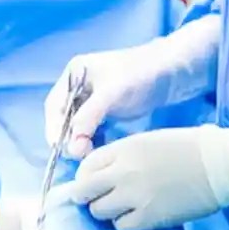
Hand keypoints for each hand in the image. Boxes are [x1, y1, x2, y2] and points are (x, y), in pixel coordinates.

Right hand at [44, 16, 221, 158]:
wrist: (174, 72)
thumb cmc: (141, 73)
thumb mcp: (112, 92)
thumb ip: (89, 116)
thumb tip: (70, 145)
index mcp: (75, 73)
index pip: (55, 104)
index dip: (54, 127)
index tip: (60, 147)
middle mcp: (81, 86)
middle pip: (64, 118)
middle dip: (68, 137)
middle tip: (79, 155)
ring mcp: (94, 99)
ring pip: (78, 126)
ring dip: (80, 142)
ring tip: (89, 157)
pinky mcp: (108, 111)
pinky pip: (93, 130)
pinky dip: (92, 141)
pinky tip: (99, 152)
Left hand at [62, 113, 228, 229]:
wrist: (221, 164)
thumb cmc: (190, 148)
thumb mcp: (149, 141)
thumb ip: (123, 155)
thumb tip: (103, 172)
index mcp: (125, 148)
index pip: (86, 166)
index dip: (85, 177)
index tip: (91, 184)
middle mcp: (124, 171)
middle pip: (85, 190)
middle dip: (87, 196)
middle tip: (97, 199)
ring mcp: (136, 195)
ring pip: (100, 211)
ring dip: (107, 211)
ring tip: (122, 208)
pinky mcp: (150, 216)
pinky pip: (122, 227)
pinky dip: (125, 224)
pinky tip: (137, 217)